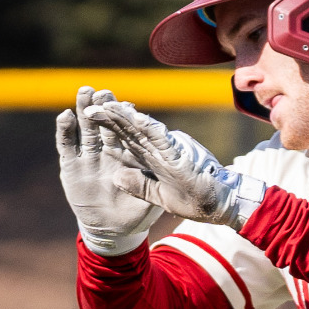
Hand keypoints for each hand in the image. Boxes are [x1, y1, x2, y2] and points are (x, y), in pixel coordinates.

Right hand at [56, 86, 162, 254]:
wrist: (113, 230)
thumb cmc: (136, 213)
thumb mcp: (149, 201)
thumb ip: (150, 187)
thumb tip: (152, 172)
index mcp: (129, 154)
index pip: (128, 132)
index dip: (127, 118)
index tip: (127, 105)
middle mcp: (108, 151)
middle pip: (106, 124)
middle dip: (105, 107)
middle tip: (103, 91)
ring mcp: (89, 157)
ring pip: (86, 129)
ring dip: (84, 109)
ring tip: (84, 93)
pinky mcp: (71, 166)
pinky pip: (67, 146)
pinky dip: (65, 131)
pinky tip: (65, 116)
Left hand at [84, 101, 266, 230]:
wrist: (219, 207)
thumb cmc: (193, 201)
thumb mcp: (157, 197)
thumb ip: (138, 185)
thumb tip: (116, 177)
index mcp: (150, 159)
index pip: (125, 139)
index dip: (107, 127)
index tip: (88, 115)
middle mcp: (157, 151)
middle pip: (128, 129)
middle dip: (109, 115)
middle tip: (88, 101)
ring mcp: (168, 151)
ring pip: (142, 128)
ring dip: (123, 116)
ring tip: (105, 103)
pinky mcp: (179, 156)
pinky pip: (162, 139)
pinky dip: (149, 127)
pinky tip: (135, 116)